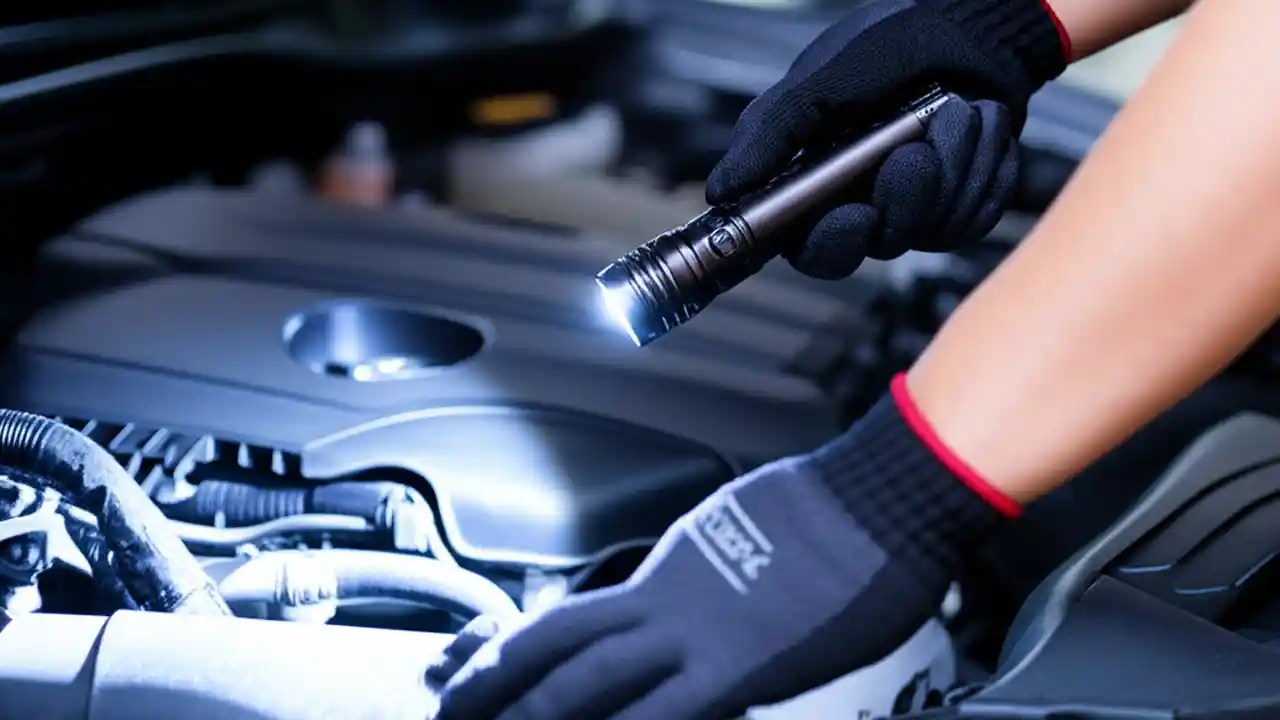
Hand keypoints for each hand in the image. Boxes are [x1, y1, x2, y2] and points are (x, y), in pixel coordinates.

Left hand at [434, 392, 1006, 719]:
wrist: (879, 495)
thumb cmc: (832, 508)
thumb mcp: (745, 533)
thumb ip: (705, 577)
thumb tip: (685, 601)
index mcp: (665, 570)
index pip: (567, 617)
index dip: (508, 644)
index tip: (468, 661)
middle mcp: (663, 600)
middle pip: (554, 644)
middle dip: (490, 679)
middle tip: (443, 699)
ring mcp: (695, 636)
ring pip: (585, 682)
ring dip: (529, 711)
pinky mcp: (739, 668)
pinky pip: (661, 714)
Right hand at [707, 0, 1069, 278]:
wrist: (970, 29)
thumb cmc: (890, 47)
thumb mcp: (820, 82)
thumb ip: (770, 136)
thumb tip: (721, 190)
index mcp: (816, 183)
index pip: (810, 248)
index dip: (832, 242)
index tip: (854, 214)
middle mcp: (861, 204)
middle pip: (876, 246)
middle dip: (903, 199)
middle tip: (914, 154)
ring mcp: (913, 209)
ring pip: (931, 228)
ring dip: (952, 164)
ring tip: (956, 110)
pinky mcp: (960, 206)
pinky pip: (972, 216)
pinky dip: (984, 166)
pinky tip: (977, 126)